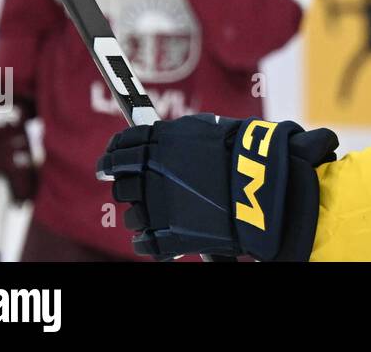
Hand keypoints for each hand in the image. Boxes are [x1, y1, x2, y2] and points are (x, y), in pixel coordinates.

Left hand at [97, 114, 338, 260]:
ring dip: (142, 212)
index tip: (108, 165)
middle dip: (127, 186)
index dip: (110, 157)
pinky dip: (150, 239)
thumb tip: (153, 134)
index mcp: (158, 143)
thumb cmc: (239, 152)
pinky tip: (163, 233)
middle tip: (137, 187)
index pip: (118, 148)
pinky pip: (144, 241)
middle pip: (121, 183)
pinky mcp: (168, 236)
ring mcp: (158, 207)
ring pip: (131, 214)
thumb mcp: (204, 129)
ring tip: (161, 211)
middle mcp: (151, 174)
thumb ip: (173, 134)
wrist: (262, 185)